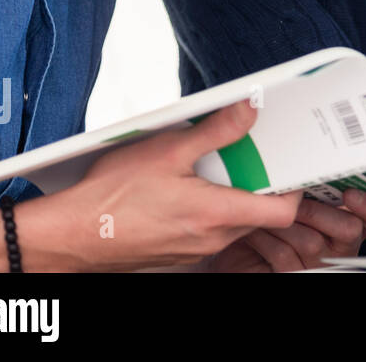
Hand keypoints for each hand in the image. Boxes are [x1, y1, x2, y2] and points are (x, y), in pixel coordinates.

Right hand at [16, 100, 304, 270]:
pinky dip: (206, 209)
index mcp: (217, 214)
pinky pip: (208, 231)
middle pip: (258, 213)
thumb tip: (247, 111)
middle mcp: (212, 238)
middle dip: (256, 183)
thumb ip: (216, 130)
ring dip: (228, 195)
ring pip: (232, 222)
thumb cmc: (110, 197)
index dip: (294, 188)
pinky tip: (182, 189)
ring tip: (204, 169)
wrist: (70, 235)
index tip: (288, 165)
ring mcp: (195, 250)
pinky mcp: (178, 253)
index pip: (283, 211)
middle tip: (239, 155)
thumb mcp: (168, 150)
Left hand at [200, 190, 365, 271]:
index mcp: (348, 222)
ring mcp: (317, 263)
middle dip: (319, 210)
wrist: (244, 247)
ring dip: (284, 220)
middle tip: (294, 197)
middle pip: (349, 229)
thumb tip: (309, 154)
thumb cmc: (276, 217)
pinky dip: (265, 237)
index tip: (351, 194)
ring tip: (265, 204)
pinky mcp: (292, 274)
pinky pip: (283, 254)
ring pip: (311, 241)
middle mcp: (339, 246)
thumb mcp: (301, 196)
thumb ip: (313, 184)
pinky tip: (254, 226)